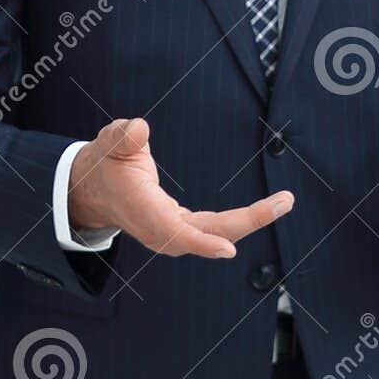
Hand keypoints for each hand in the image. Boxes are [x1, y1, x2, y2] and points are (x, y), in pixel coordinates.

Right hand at [68, 118, 293, 257]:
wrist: (95, 190)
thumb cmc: (105, 161)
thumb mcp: (108, 143)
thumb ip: (122, 137)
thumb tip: (139, 129)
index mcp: (141, 208)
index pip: (173, 232)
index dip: (201, 242)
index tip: (229, 249)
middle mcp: (159, 229)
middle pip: (206, 235)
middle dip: (246, 222)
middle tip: (283, 201)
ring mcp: (172, 232)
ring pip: (216, 234)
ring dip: (251, 221)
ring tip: (283, 201)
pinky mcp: (182, 228)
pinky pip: (216, 229)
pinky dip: (242, 220)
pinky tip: (267, 208)